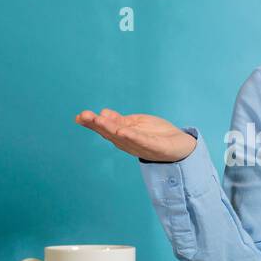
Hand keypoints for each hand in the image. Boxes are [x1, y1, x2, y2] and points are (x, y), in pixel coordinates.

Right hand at [75, 108, 197, 162]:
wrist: (180, 145)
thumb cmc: (157, 134)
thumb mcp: (136, 123)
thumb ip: (120, 120)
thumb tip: (103, 112)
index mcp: (122, 136)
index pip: (105, 129)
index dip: (92, 123)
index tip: (79, 117)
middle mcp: (128, 143)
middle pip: (110, 133)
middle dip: (96, 124)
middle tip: (84, 115)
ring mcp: (140, 146)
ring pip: (122, 137)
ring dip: (110, 129)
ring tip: (99, 120)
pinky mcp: (154, 147)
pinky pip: (142, 141)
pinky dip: (132, 137)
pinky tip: (123, 131)